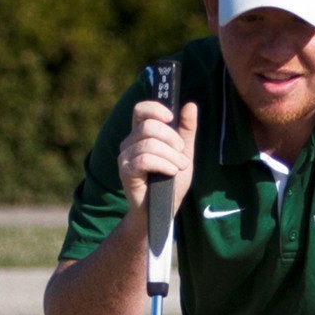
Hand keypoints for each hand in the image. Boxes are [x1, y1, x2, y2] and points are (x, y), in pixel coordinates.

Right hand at [118, 99, 198, 213]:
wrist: (163, 209)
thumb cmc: (171, 181)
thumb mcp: (184, 153)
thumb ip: (186, 130)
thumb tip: (190, 105)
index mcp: (141, 135)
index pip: (141, 110)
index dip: (155, 109)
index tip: (171, 118)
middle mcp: (129, 143)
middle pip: (148, 126)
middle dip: (171, 137)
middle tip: (182, 152)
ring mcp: (125, 158)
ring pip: (149, 144)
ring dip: (170, 155)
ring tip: (179, 167)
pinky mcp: (125, 172)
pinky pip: (144, 160)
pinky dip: (162, 164)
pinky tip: (171, 172)